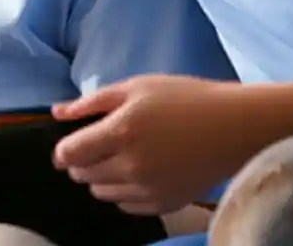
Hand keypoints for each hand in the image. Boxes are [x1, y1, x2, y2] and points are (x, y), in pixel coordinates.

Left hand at [51, 75, 260, 215]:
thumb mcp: (136, 87)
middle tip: (97, 147)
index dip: (62, 150)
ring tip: (119, 157)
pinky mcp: (165, 203)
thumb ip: (92, 102)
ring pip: (101, 193)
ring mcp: (148, 189)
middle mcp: (130, 166)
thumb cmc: (185, 98)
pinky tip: (137, 173)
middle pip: (82, 175)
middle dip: (81, 162)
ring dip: (100, 178)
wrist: (234, 127)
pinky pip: (126, 205)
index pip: (69, 154)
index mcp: (120, 132)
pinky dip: (123, 192)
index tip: (68, 144)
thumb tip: (57, 113)